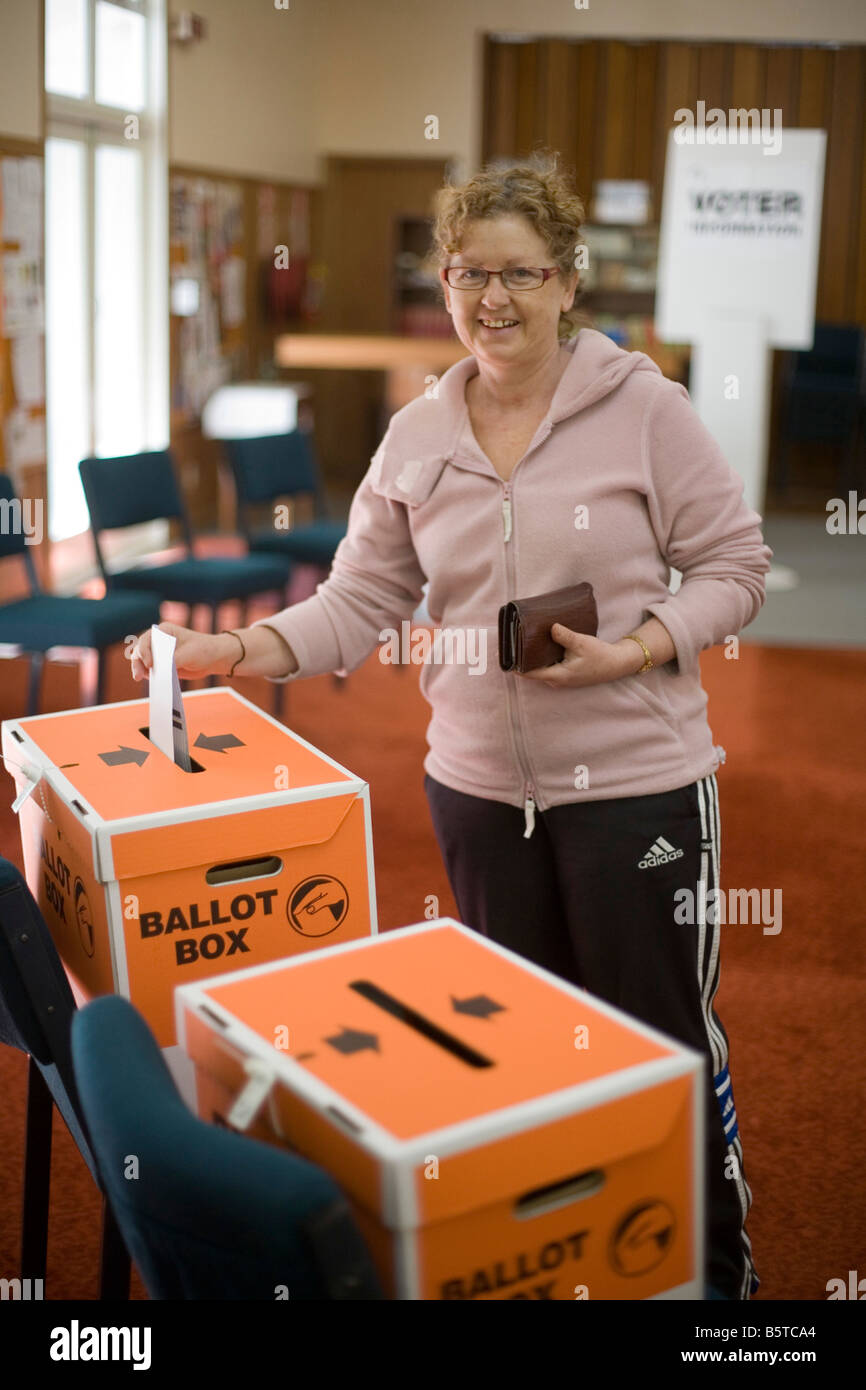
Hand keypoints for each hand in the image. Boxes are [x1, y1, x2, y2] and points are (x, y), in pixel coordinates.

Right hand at [128, 622, 236, 681]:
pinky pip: (150, 669)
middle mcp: (159, 640)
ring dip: (140, 669)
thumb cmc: (203, 650)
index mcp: (164, 631)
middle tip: (138, 676)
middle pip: (140, 650)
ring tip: (140, 678)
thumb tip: (159, 670)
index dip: (144, 652)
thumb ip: (173, 661)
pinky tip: (152, 681)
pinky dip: (148, 675)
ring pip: (142, 660)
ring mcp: (159, 652)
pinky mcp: (162, 664)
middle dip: (137, 662)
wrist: (214, 659)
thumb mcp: (188, 655)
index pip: (146, 639)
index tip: (150, 664)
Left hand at [518, 624, 642, 688]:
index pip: (529, 673)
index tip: (503, 655)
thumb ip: (565, 636)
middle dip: (519, 659)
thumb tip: (551, 627)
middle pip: (531, 671)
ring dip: (529, 657)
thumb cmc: (600, 656)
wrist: (616, 664)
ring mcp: (560, 677)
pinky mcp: (564, 672)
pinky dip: (539, 656)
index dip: (514, 665)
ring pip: (539, 668)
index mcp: (557, 676)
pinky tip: (536, 644)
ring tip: (519, 641)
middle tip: (508, 643)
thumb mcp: (582, 643)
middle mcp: (556, 680)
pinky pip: (546, 665)